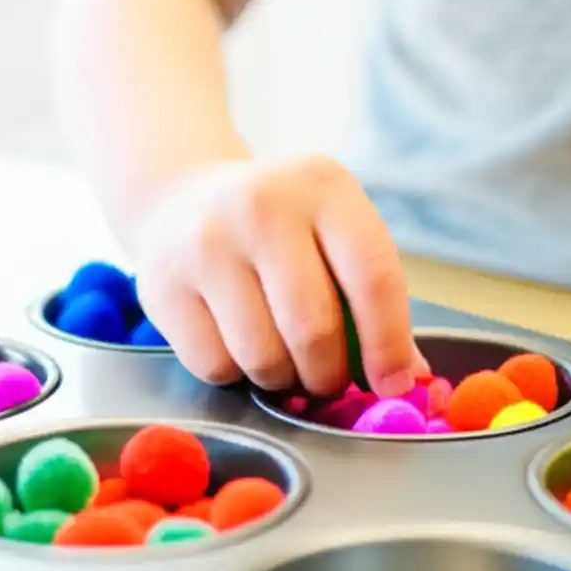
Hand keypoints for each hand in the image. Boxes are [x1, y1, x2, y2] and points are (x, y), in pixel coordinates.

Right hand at [131, 155, 427, 397]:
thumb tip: (407, 378)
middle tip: (329, 381)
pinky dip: (236, 375)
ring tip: (284, 361)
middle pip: (314, 328)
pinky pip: (215, 365)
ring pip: (263, 357)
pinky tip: (238, 345)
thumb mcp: (333, 236)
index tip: (391, 383)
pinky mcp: (162, 283)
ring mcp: (206, 243)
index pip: (373, 276)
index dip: (388, 342)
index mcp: (324, 187)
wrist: (182, 197)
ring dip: (283, 380)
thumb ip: (374, 301)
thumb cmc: (279, 229)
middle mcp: (262, 206)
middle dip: (329, 375)